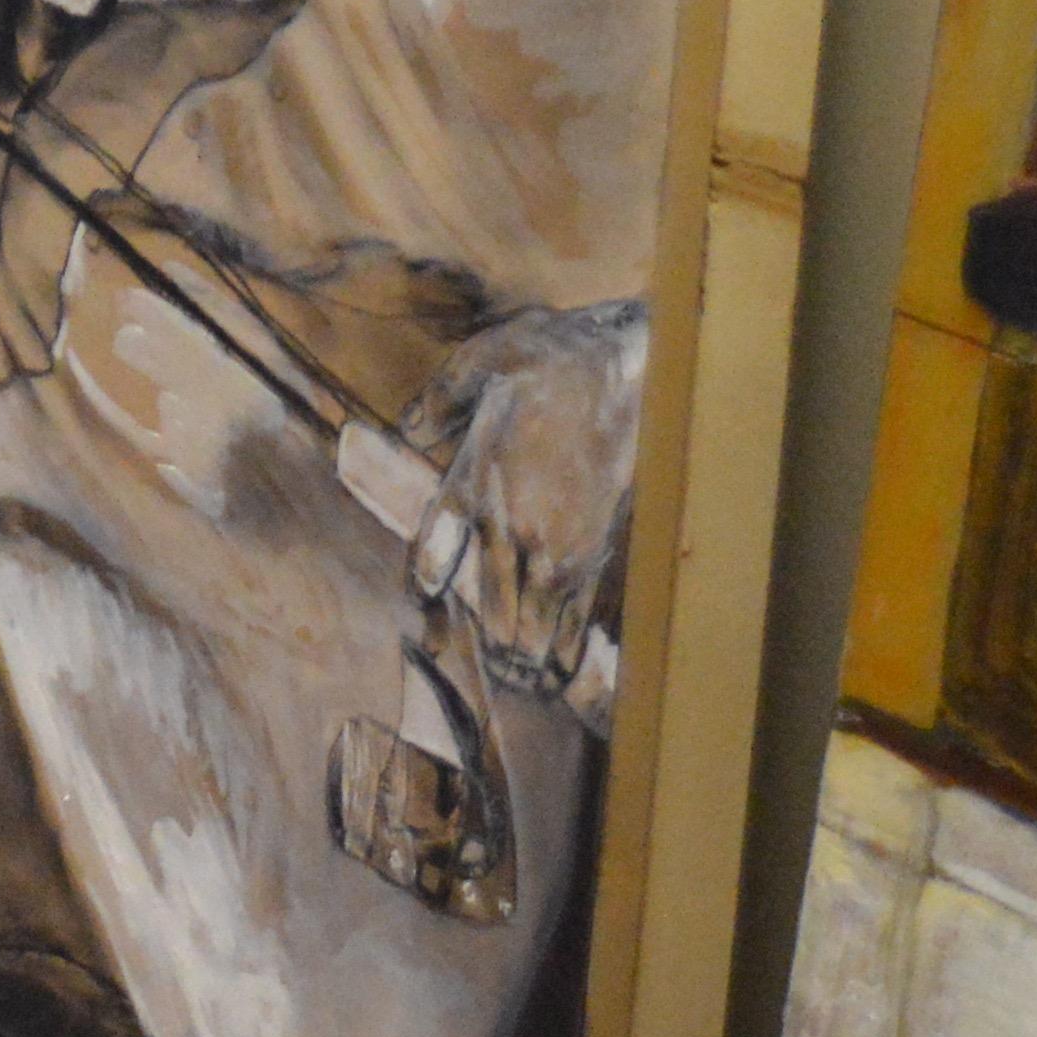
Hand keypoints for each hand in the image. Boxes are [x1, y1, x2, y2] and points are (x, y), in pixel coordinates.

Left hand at [412, 304, 645, 701]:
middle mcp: (516, 525)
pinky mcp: (598, 552)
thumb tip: (409, 428)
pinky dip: (564, 652)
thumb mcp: (480, 362)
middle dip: (483, 639)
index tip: (423, 617)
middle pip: (489, 609)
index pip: (433, 552)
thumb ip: (438, 402)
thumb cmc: (552, 361)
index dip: (424, 591)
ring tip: (513, 676)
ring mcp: (560, 547)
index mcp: (478, 482)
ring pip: (531, 625)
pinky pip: (577, 620)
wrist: (626, 369)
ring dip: (518, 653)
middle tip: (480, 663)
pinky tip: (555, 674)